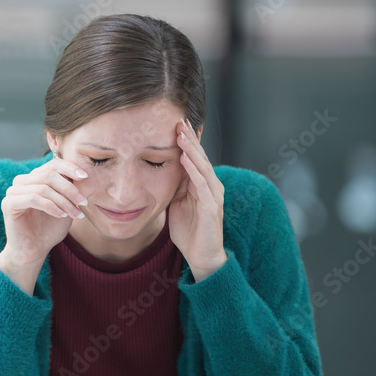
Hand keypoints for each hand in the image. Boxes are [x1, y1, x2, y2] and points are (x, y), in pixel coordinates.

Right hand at [0, 156, 88, 294]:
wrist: (34, 251)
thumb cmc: (49, 229)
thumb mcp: (66, 206)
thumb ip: (71, 190)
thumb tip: (86, 175)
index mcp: (34, 178)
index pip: (52, 164)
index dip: (70, 168)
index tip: (86, 177)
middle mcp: (22, 181)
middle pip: (49, 175)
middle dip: (70, 188)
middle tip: (84, 202)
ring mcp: (13, 191)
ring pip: (43, 187)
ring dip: (63, 201)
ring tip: (75, 213)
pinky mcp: (9, 204)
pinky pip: (34, 198)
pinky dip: (51, 206)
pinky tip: (61, 215)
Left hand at [169, 118, 227, 281]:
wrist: (200, 256)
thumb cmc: (189, 230)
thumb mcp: (176, 203)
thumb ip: (174, 186)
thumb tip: (161, 169)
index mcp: (202, 184)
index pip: (195, 157)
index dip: (186, 141)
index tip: (176, 123)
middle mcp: (211, 186)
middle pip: (200, 157)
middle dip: (189, 139)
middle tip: (180, 120)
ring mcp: (213, 196)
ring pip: (202, 167)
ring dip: (191, 150)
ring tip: (181, 134)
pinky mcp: (212, 208)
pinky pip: (202, 185)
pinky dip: (194, 171)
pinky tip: (185, 160)